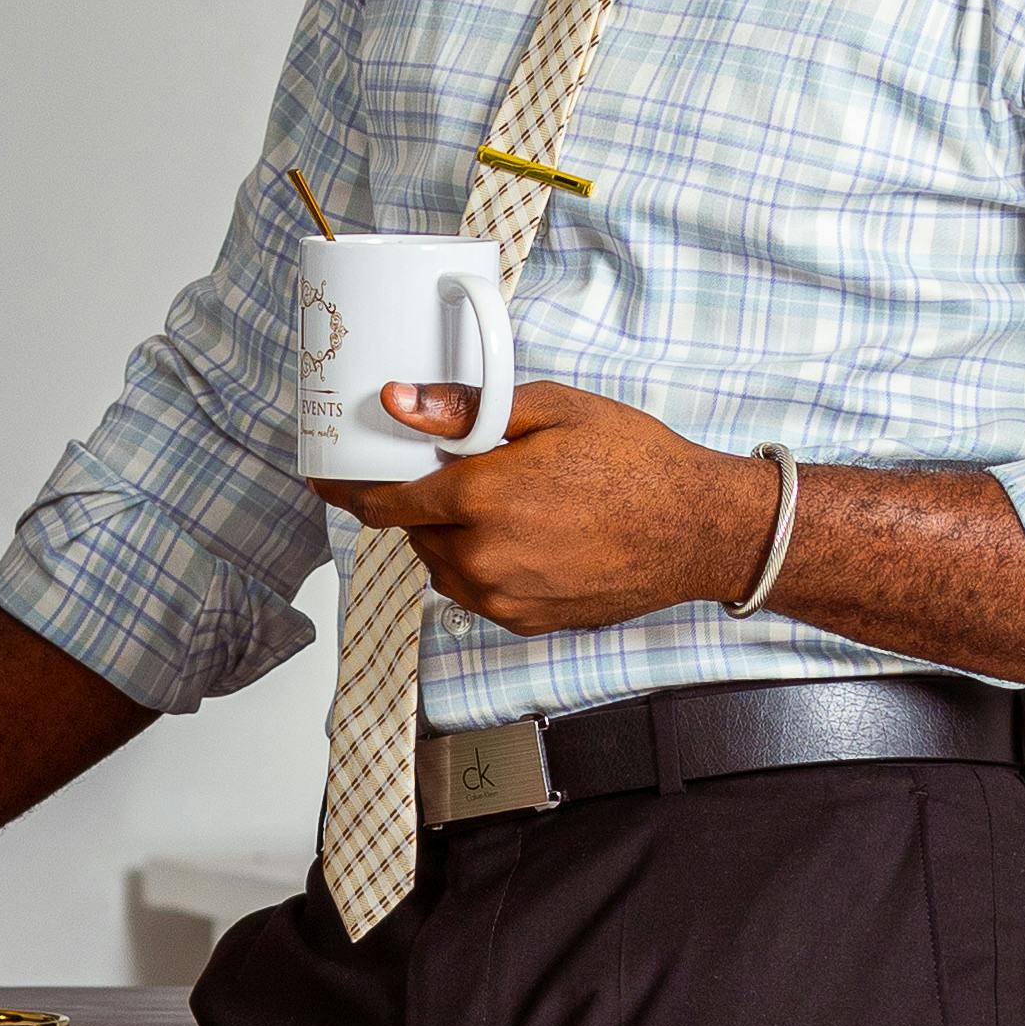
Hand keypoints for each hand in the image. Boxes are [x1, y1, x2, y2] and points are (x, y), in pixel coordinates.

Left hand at [313, 381, 775, 639]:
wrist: (698, 530)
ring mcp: (503, 597)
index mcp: (480, 499)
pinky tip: (522, 536)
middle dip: (420, 501)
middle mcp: (482, 557)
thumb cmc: (635, 463)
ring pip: (441, 565)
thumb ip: (466, 410)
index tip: (326, 479)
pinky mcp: (525, 622)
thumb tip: (399, 403)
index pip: (385, 501)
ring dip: (449, 534)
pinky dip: (480, 564)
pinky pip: (476, 592)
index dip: (350, 488)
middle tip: (454, 472)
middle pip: (414, 531)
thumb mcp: (551, 410)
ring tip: (499, 502)